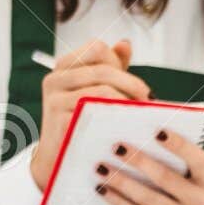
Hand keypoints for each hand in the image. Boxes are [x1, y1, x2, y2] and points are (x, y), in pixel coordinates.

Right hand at [31, 39, 150, 191]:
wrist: (59, 161)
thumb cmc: (82, 123)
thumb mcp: (96, 91)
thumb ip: (111, 68)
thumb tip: (125, 43)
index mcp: (63, 67)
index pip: (97, 48)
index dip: (120, 62)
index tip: (137, 84)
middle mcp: (54, 79)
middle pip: (103, 68)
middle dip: (132, 83)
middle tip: (149, 99)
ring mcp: (54, 99)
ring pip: (102, 89)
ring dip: (129, 101)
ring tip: (142, 113)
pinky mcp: (60, 121)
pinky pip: (96, 112)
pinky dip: (118, 116)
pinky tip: (129, 125)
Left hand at [95, 129, 203, 204]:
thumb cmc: (193, 197)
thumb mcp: (198, 180)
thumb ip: (180, 163)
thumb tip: (141, 141)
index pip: (197, 159)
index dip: (178, 145)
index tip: (156, 131)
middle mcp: (203, 202)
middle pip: (165, 178)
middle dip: (138, 161)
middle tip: (116, 147)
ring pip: (148, 198)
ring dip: (121, 182)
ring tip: (101, 168)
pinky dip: (119, 202)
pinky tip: (104, 190)